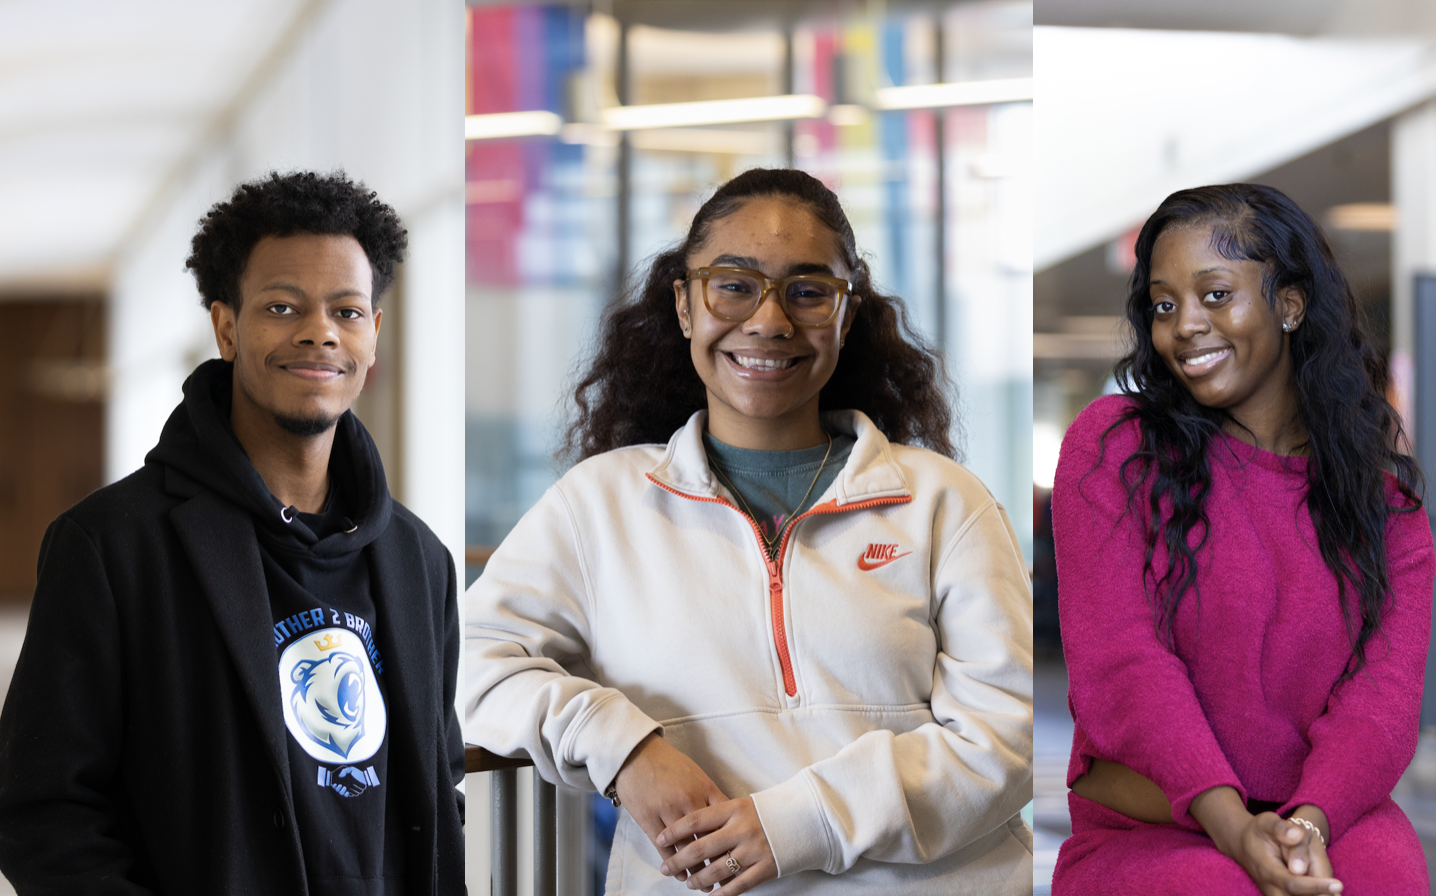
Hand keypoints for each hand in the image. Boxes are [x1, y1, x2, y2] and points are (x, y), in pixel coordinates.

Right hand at [613, 733, 727, 879]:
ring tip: (705, 885)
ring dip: (697, 870)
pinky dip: (674, 865)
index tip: (738, 858)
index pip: (724, 822)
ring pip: (686, 847)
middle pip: (708, 838)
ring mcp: (667, 810)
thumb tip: (726, 818)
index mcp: (704, 788)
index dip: (732, 843)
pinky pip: (664, 848)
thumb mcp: (696, 774)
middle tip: (725, 879)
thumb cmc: (668, 763)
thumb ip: (710, 796)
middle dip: (718, 863)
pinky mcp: (648, 819)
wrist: (635, 753)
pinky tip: (681, 876)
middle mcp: (688, 801)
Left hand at [656, 797, 777, 893]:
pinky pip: (738, 886)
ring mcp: (754, 850)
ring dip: (698, 879)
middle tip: (665, 869)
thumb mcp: (744, 805)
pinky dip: (721, 894)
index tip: (660, 840)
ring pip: (716, 870)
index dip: (675, 831)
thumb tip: (692, 831)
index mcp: (734, 809)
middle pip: (701, 848)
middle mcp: (741, 829)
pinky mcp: (766, 867)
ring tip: (688, 883)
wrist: (808, 817)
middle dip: (678, 860)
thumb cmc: (772, 810)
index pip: (696, 820)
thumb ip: (721, 817)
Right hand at [1232, 812, 1341, 895]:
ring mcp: (1275, 894)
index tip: (1338, 885)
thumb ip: (1281, 828)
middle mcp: (1271, 887)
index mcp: (1267, 869)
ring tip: (1334, 890)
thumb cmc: (1259, 832)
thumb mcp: (1267, 821)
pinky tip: (1329, 892)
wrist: (1243, 844)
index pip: (1293, 883)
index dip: (1316, 886)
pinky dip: (1314, 894)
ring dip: (1316, 895)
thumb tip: (1297, 835)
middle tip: (1338, 890)